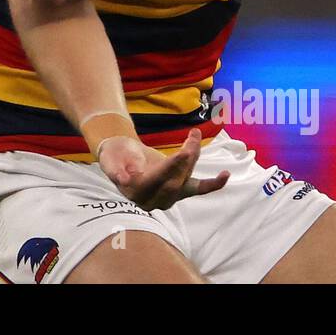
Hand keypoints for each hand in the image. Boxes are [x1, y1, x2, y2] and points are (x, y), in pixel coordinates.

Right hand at [96, 128, 228, 210]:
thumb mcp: (109, 159)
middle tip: (192, 135)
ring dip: (193, 157)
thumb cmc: (114, 155)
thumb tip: (124, 179)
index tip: (184, 153)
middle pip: (176, 180)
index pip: (157, 181)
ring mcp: (169, 197)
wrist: (120, 156)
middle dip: (187, 158)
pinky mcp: (179, 190)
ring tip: (194, 134)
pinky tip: (225, 175)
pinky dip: (213, 184)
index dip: (172, 167)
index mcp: (136, 193)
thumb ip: (114, 169)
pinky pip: (198, 189)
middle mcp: (154, 200)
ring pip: (187, 179)